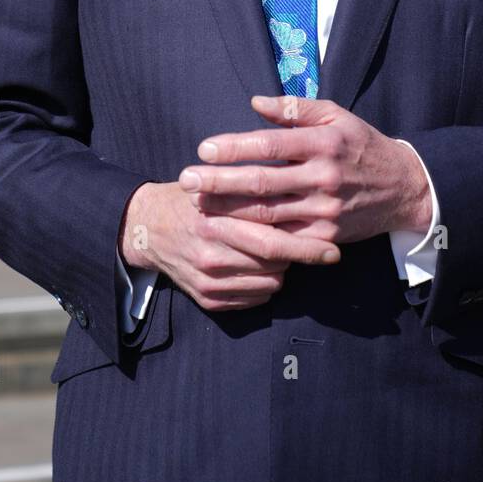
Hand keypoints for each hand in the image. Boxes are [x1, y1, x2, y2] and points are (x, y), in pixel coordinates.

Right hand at [118, 179, 340, 312]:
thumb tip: (299, 190)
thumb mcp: (217, 181)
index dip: (306, 241)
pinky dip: (266, 284)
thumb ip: (252, 187)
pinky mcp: (207, 299)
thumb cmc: (194, 198)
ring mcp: (208, 279)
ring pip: (269, 281)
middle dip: (304, 257)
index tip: (333, 244)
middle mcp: (210, 250)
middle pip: (272, 260)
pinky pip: (255, 299)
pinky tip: (262, 267)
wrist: (149, 228)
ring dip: (282, 267)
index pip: (270, 234)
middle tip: (328, 253)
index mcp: (215, 217)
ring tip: (279, 249)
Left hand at [179, 94, 431, 246]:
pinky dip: (253, 236)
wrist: (404, 188)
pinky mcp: (325, 236)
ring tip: (198, 205)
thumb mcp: (336, 117)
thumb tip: (255, 102)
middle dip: (220, 182)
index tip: (204, 150)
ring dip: (228, 211)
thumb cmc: (362, 145)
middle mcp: (323, 177)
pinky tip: (228, 231)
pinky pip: (283, 239)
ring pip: (267, 215)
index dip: (235, 148)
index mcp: (323, 143)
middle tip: (186, 180)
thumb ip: (295, 108)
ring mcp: (324, 210)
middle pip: (262, 182)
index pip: (270, 145)